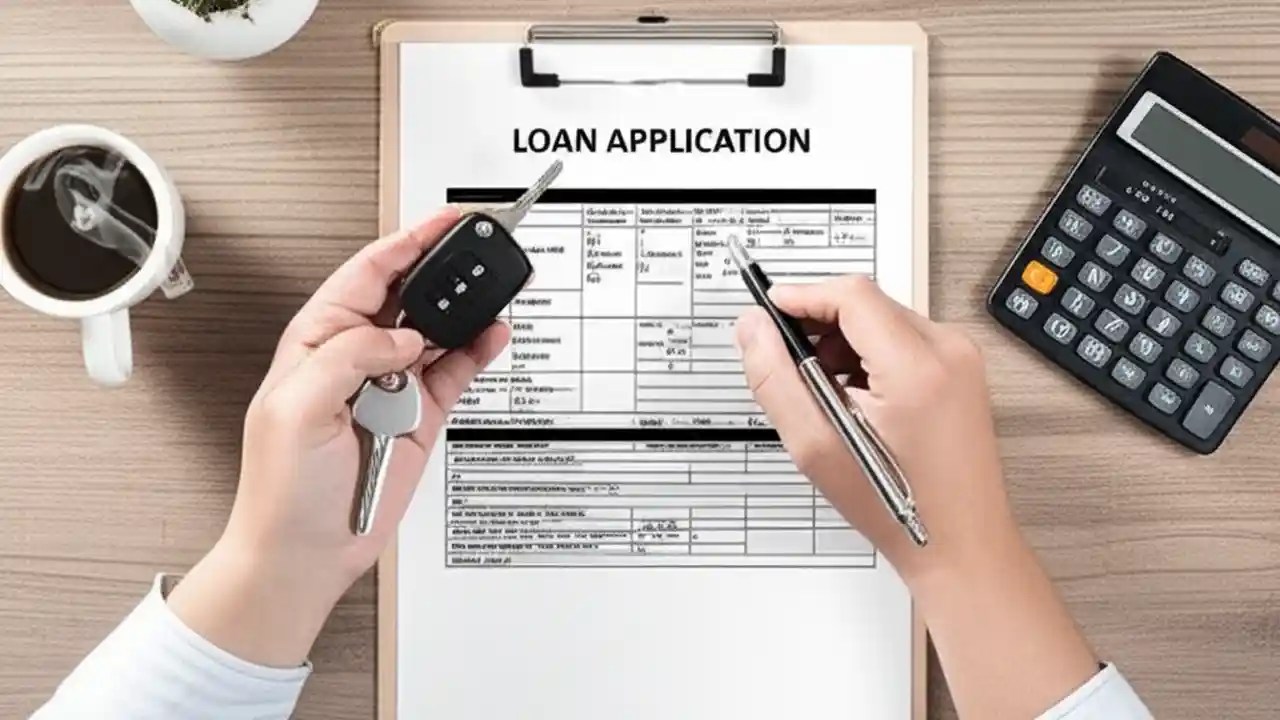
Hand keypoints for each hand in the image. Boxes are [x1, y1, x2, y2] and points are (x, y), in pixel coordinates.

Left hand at [168, 208, 509, 665]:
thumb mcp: (296, 409)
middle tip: (478, 248)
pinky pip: (457, 370)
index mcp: (317, 340)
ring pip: (439, 329)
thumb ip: (348, 357)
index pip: (367, 273)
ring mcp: (393, 384)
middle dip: (444, 267)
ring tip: (495, 289)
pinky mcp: (421, 414)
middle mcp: (357, 355)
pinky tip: (492, 334)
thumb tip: (402, 337)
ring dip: (466, 309)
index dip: (406, 242)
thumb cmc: (281, 490)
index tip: (440, 222)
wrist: (307, 552)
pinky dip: (478, 350)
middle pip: (410, 293)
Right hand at [735, 276, 1098, 717]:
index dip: (802, 296)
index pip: (851, 295)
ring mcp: (961, 360)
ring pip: (882, 320)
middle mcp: (948, 351)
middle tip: (788, 364)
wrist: (962, 544)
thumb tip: (753, 329)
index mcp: (917, 367)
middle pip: (866, 303)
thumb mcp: (817, 445)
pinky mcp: (961, 371)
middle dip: (819, 325)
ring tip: (824, 396)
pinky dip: (868, 357)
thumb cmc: (901, 507)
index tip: (768, 310)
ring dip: (842, 344)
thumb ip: (776, 378)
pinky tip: (853, 401)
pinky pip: (902, 341)